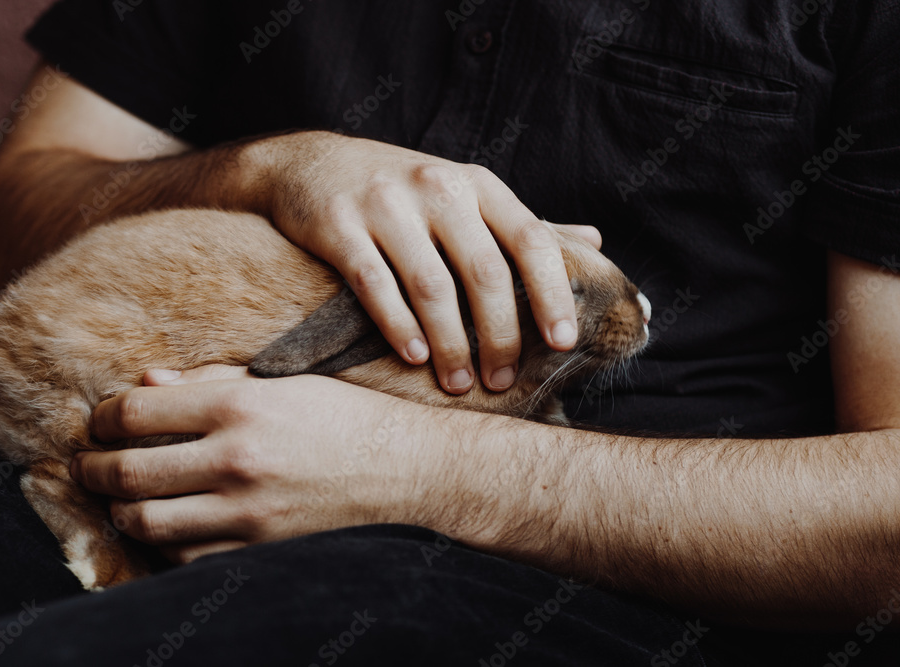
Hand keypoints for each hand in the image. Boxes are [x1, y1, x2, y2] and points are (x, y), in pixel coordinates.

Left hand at [72, 365, 463, 563]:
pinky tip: (168, 524)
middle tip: (88, 464)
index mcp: (241, 404)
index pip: (135, 413)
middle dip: (93, 468)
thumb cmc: (345, 418)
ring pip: (145, 521)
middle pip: (126, 471)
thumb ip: (211, 378)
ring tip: (121, 498)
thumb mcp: (284, 381)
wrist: (407, 473)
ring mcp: (246, 513)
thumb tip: (146, 384)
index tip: (100, 421)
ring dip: (120, 509)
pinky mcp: (260, 552)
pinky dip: (163, 541)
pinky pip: (184, 556)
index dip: (103, 417)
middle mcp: (236, 459)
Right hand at [242, 131, 601, 393]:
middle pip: (485, 272)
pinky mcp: (339, 225)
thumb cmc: (400, 190)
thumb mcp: (465, 193)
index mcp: (477, 184)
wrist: (306, 163)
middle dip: (500, 336)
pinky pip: (375, 285)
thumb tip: (595, 243)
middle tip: (501, 380)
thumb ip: (521, 224)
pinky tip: (414, 358)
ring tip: (459, 382)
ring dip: (450, 344)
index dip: (553, 294)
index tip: (563, 344)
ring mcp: (386, 204)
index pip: (531, 239)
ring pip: (432, 286)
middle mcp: (437, 188)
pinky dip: (398, 327)